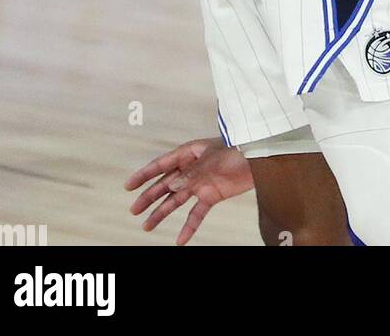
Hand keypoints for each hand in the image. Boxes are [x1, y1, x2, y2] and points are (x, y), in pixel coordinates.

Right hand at [124, 136, 253, 244]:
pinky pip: (196, 213)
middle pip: (165, 184)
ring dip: (162, 212)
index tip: (128, 186)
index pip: (162, 164)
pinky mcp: (211, 195)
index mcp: (189, 153)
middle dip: (149, 197)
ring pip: (176, 200)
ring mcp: (200, 183)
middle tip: (134, 210)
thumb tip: (172, 187)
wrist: (260, 158)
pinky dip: (188, 226)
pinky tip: (179, 240)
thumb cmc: (237, 150)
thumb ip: (192, 174)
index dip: (144, 175)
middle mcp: (191, 168)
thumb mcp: (213, 160)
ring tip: (147, 227)